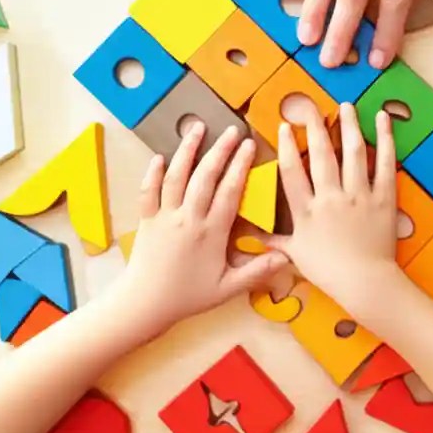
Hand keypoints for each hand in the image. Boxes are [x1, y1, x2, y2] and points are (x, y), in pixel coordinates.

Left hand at [120, 123, 289, 328]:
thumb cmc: (188, 297)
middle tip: (232, 130)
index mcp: (212, 232)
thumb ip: (257, 271)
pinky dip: (153, 173)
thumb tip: (287, 258)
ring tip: (197, 129)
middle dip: (220, 150)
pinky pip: (148, 191)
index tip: (250, 146)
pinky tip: (159, 156)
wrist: (145, 303)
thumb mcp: (228, 289)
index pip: (229, 192)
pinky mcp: (146, 219)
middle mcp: (188, 218)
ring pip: (176, 177)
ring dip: (187, 151)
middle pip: (205, 177)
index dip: (241, 166)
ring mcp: (165, 216)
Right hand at [266, 104, 401, 312]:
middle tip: (312, 107)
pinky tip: (381, 120)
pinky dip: (385, 139)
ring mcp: (359, 195)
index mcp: (307, 210)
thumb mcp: (295, 255)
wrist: (365, 282)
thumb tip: (249, 235)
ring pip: (353, 152)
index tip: (283, 126)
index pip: (292, 171)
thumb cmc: (328, 272)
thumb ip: (273, 240)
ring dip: (348, 125)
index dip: (286, 146)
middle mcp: (331, 197)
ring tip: (345, 106)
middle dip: (315, 127)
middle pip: (321, 154)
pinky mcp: (383, 197)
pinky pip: (384, 163)